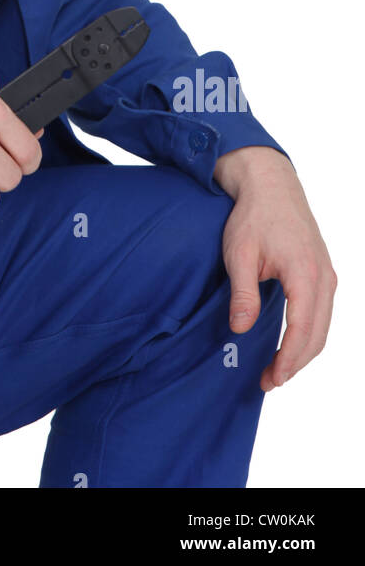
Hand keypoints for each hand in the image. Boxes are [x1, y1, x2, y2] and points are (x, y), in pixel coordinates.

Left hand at [213, 145, 336, 390]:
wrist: (270, 185)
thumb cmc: (253, 216)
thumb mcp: (239, 254)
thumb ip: (242, 293)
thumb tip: (240, 328)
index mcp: (304, 273)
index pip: (303, 330)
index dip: (288, 359)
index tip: (272, 379)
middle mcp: (324, 277)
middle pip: (318, 335)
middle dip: (295, 363)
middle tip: (269, 380)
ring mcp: (327, 274)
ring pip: (323, 327)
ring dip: (303, 351)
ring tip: (277, 369)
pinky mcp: (324, 273)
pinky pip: (322, 313)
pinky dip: (309, 334)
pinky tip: (289, 343)